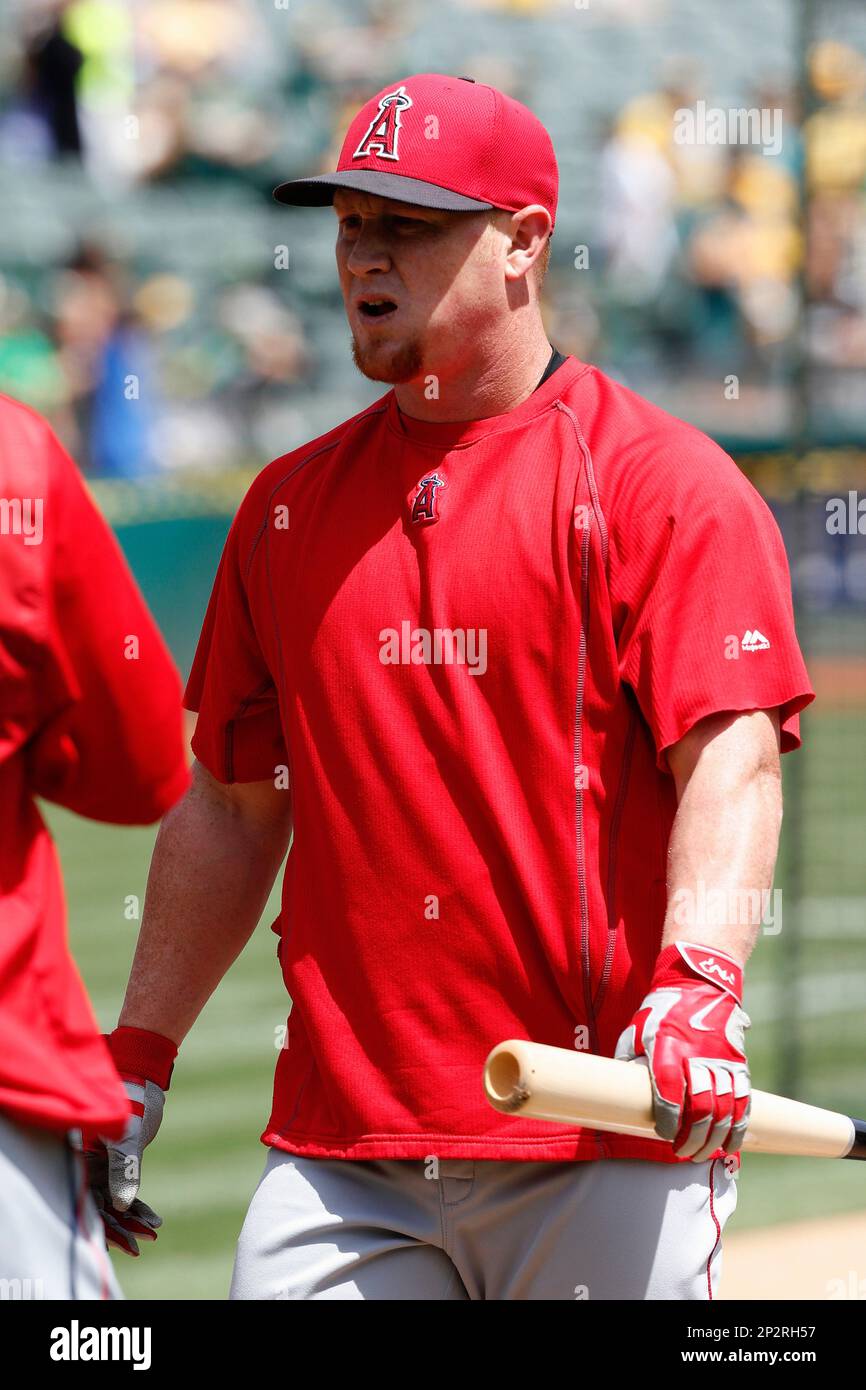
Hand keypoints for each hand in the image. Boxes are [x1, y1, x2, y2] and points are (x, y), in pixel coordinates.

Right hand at [85, 1027, 176, 1256]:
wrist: (141, 1074)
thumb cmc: (129, 1101)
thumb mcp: (126, 1138)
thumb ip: (123, 1170)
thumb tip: (122, 1205)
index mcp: (80, 1158)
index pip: (88, 1200)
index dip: (105, 1224)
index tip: (126, 1242)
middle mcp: (86, 1163)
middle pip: (98, 1205)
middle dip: (120, 1227)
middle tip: (143, 1243)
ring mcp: (99, 1162)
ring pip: (111, 1199)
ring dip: (130, 1218)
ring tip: (153, 1232)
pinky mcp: (114, 1160)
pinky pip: (123, 1187)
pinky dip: (136, 1204)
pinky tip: (153, 1221)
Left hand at [614, 942, 750, 1161]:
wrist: (700, 985)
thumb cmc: (662, 1012)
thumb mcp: (636, 1030)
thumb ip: (629, 1062)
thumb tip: (620, 1094)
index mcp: (669, 1048)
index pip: (670, 1093)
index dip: (669, 1120)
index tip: (665, 1134)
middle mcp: (698, 1057)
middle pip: (702, 1107)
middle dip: (693, 1137)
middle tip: (683, 1151)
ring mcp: (722, 1061)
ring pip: (725, 1109)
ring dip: (715, 1138)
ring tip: (703, 1153)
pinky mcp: (739, 1064)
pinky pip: (744, 1101)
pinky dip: (739, 1126)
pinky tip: (731, 1143)